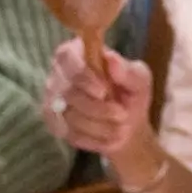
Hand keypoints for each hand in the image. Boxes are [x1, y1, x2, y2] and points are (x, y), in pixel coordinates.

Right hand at [41, 36, 159, 166]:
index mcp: (76, 53)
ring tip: (121, 127)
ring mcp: (53, 99)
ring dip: (100, 125)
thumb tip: (111, 58)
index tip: (103, 91)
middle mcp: (58, 74)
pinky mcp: (54, 124)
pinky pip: (70, 134)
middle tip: (122, 114)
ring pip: (70, 116)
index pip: (67, 57)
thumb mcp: (139, 79)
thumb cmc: (130, 93)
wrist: (127, 124)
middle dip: (98, 108)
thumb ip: (128, 70)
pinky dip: (94, 139)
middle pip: (68, 91)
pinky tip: (110, 138)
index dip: (83, 76)